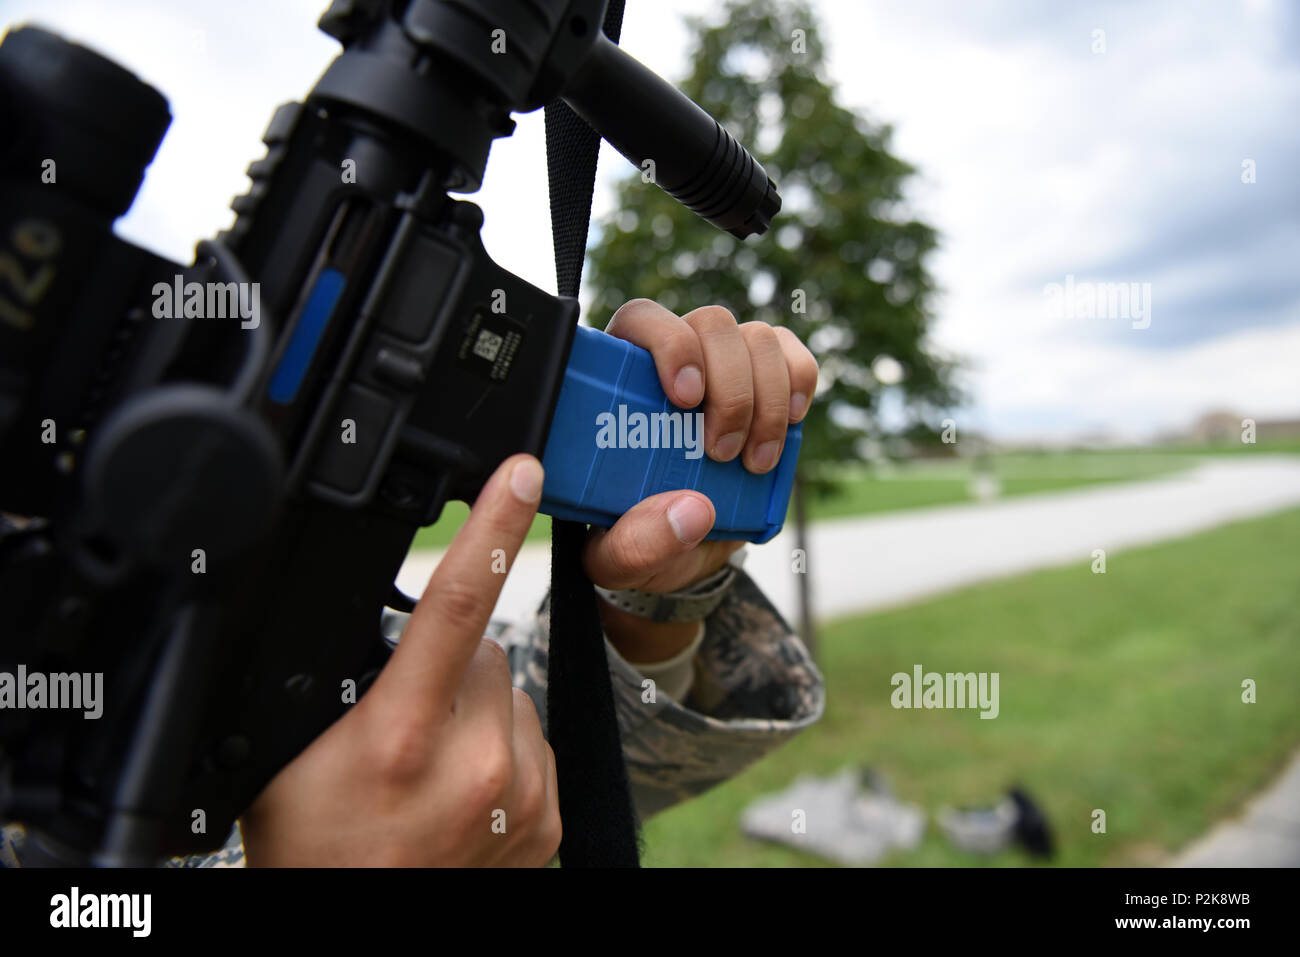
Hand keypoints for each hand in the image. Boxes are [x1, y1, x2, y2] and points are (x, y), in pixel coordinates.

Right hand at [240, 455, 559, 866]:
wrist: (366, 932)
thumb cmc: (318, 849)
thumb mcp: (294, 754)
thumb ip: (339, 677)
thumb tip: (376, 612)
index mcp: (400, 736)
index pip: (455, 603)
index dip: (490, 528)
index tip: (521, 474)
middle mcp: (473, 764)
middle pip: (487, 649)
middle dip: (451, 665)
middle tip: (404, 725)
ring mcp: (519, 796)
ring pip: (513, 694)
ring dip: (480, 711)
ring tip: (431, 769)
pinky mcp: (549, 818)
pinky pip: (534, 740)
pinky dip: (503, 750)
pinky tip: (464, 791)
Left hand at [583, 300, 816, 660]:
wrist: (680, 549)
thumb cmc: (633, 538)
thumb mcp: (616, 558)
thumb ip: (636, 543)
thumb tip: (693, 510)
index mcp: (618, 379)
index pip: (643, 320)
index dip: (671, 344)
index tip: (686, 399)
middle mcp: (673, 357)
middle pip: (711, 325)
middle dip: (731, 388)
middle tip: (723, 454)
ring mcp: (723, 364)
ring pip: (757, 338)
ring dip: (767, 398)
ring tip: (755, 462)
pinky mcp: (764, 380)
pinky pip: (791, 353)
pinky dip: (799, 381)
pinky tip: (789, 423)